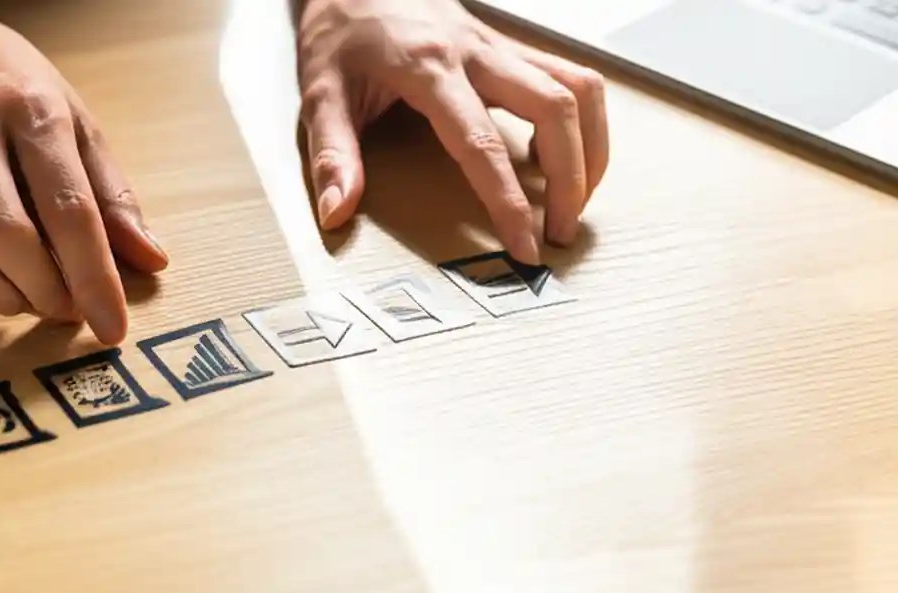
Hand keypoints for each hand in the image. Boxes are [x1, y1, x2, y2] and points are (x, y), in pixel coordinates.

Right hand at [0, 1, 166, 343]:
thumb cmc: (10, 85)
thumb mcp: (75, 119)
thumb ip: (112, 193)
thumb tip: (150, 259)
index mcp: (33, 114)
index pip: (70, 210)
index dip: (94, 277)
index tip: (111, 327)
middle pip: (7, 234)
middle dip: (43, 290)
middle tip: (66, 310)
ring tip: (27, 302)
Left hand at [297, 0, 608, 262]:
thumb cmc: (339, 29)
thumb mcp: (319, 92)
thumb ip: (331, 155)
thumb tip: (337, 211)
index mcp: (429, 69)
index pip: (482, 144)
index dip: (508, 201)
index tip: (524, 245)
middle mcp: (475, 52)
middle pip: (555, 110)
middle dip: (571, 179)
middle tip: (558, 232)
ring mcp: (498, 44)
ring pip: (577, 87)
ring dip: (590, 146)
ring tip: (575, 198)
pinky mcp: (507, 44)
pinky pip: (567, 76)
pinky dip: (580, 119)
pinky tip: (557, 152)